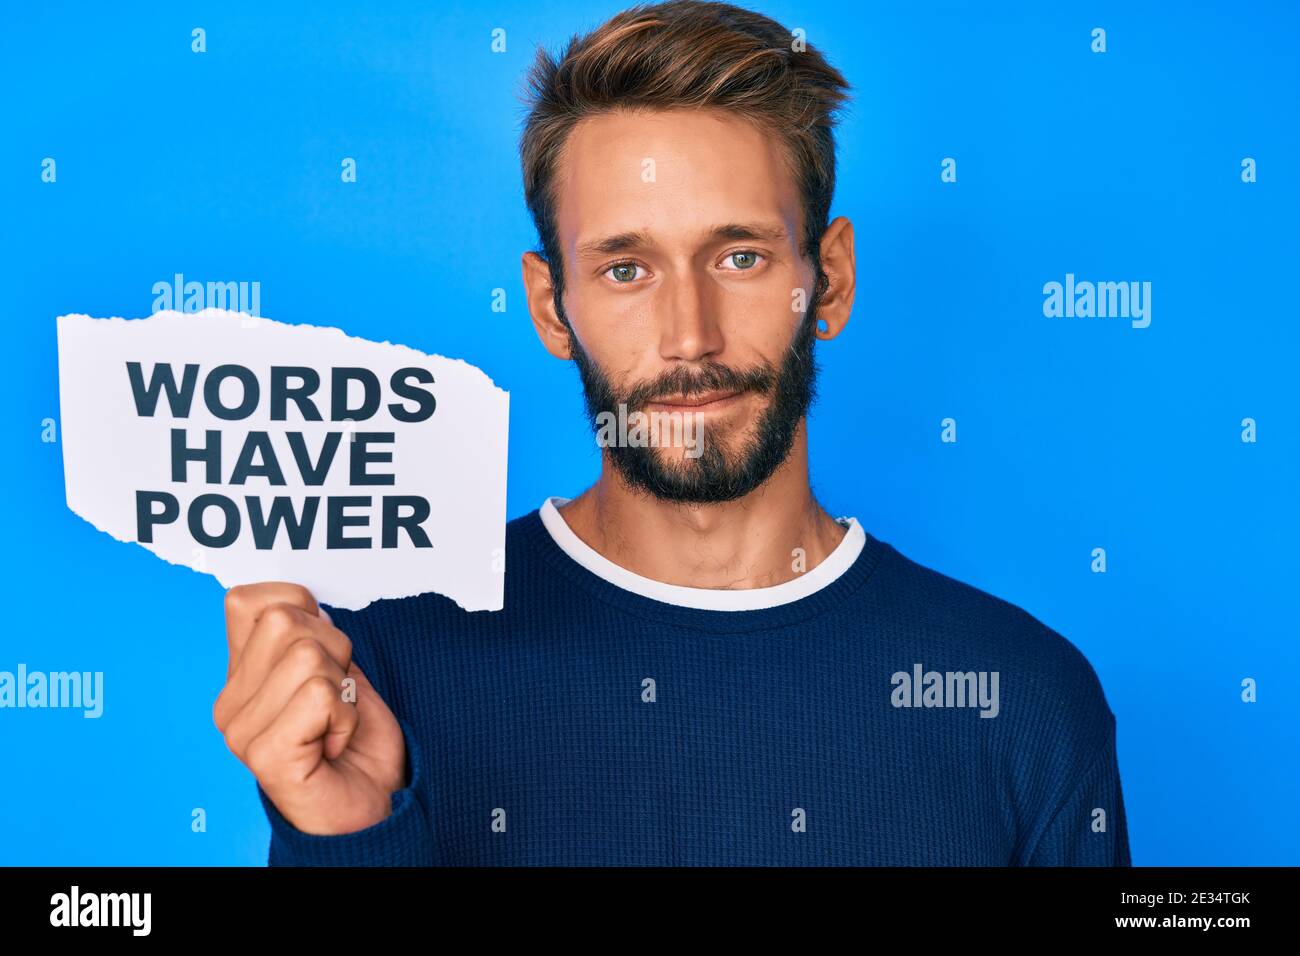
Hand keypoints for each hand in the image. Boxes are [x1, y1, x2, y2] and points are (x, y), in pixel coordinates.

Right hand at [214, 582, 405, 834]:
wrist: (370, 810)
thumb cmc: (357, 745)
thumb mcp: (337, 674)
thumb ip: (312, 637)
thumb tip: (308, 607)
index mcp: (241, 678)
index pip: (247, 600)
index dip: (300, 607)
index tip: (322, 652)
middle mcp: (230, 704)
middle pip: (285, 620)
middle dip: (334, 648)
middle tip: (336, 696)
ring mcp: (241, 732)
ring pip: (308, 654)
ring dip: (343, 685)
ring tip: (334, 723)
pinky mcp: (264, 755)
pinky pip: (320, 695)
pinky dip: (345, 715)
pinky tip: (334, 744)